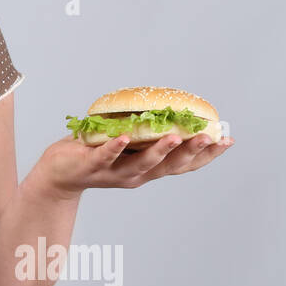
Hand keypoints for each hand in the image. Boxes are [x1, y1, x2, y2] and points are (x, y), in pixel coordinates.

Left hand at [39, 131, 233, 198]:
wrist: (58, 173)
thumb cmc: (95, 154)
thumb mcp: (129, 144)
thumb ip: (148, 134)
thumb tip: (171, 110)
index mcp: (148, 168)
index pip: (184, 164)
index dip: (207, 155)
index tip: (227, 140)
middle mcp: (136, 175)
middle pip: (170, 167)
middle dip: (192, 152)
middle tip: (212, 137)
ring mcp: (114, 172)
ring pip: (142, 164)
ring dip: (160, 150)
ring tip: (174, 136)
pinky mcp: (91, 166)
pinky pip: (106, 156)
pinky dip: (116, 148)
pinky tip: (126, 137)